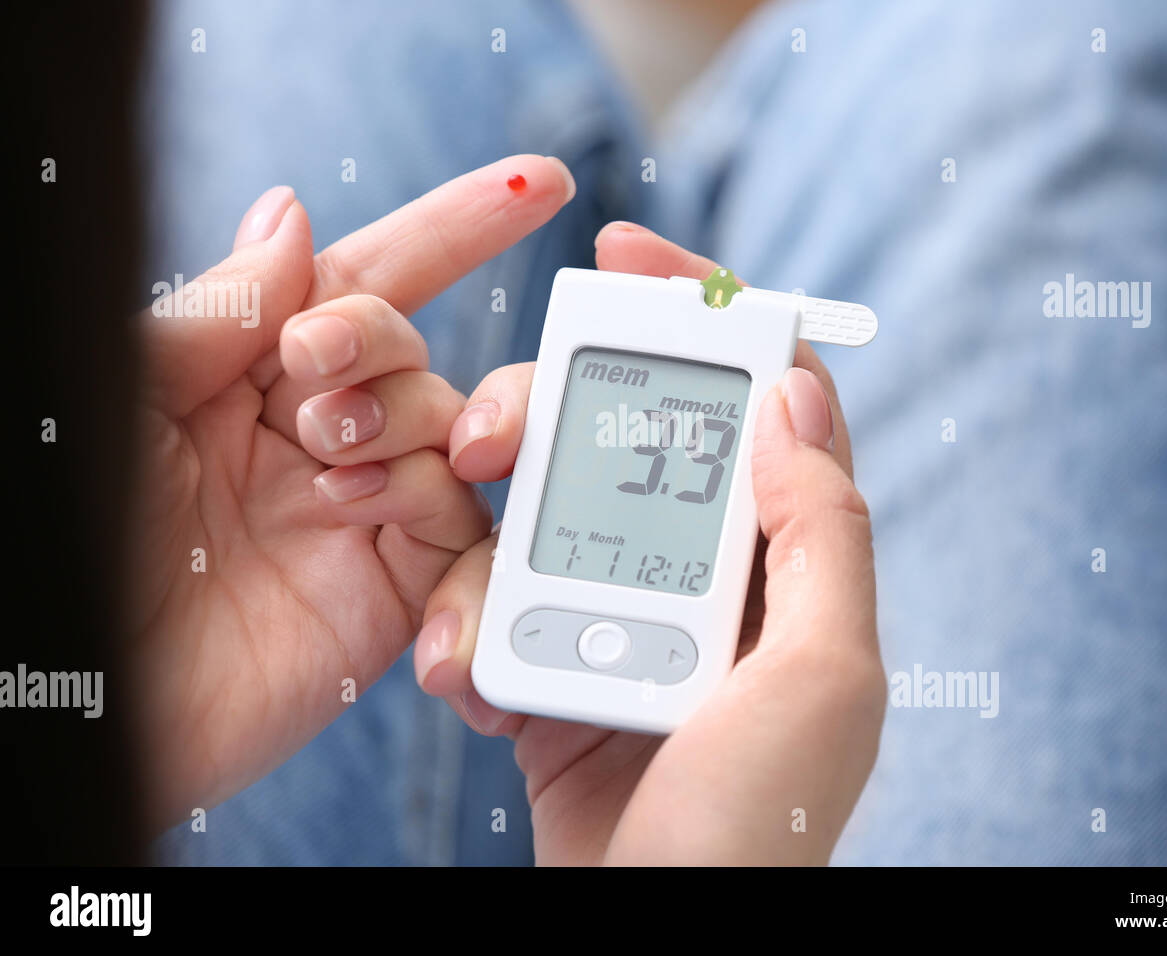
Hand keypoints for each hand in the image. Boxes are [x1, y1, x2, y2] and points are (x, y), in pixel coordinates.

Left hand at [131, 156, 575, 828]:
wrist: (84, 701)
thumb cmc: (80, 538)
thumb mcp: (129, 396)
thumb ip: (219, 308)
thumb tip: (294, 214)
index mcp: (244, 380)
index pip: (362, 285)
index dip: (453, 230)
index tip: (536, 185)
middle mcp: (312, 441)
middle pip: (415, 354)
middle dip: (382, 344)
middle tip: (312, 369)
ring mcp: (360, 517)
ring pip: (454, 435)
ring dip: (405, 420)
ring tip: (327, 453)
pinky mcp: (394, 595)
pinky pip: (464, 528)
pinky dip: (429, 500)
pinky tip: (356, 509)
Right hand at [414, 223, 884, 863]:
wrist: (648, 947)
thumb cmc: (757, 831)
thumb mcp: (821, 674)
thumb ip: (822, 529)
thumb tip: (790, 391)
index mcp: (789, 567)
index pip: (762, 406)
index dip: (706, 315)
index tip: (627, 254)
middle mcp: (708, 585)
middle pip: (625, 444)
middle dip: (548, 422)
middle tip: (485, 435)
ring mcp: (623, 628)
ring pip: (541, 522)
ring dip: (487, 552)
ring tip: (470, 622)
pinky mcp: (552, 680)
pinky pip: (493, 614)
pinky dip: (465, 635)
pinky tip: (464, 681)